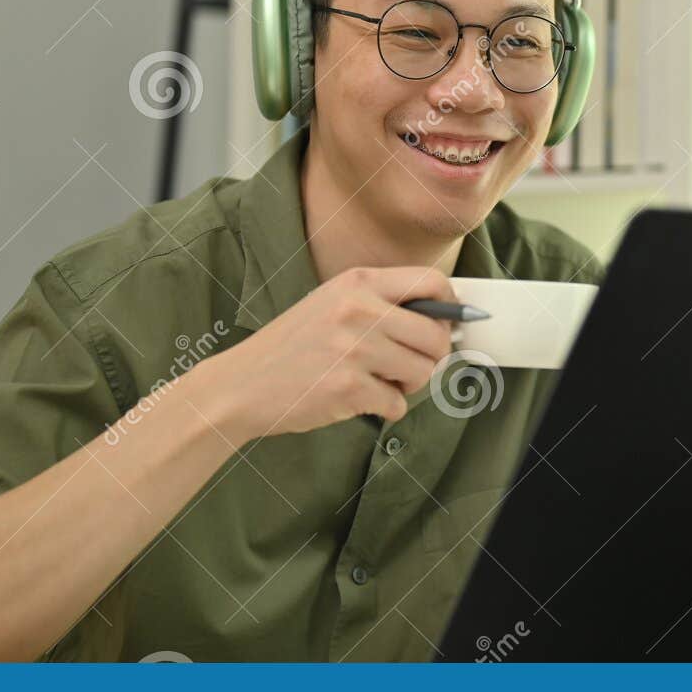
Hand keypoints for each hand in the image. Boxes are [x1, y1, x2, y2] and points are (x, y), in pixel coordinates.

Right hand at [191, 266, 456, 440]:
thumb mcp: (332, 304)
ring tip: (378, 382)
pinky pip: (398, 404)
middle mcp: (359, 310)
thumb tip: (446, 321)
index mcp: (358, 282)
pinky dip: (386, 408)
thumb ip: (382, 304)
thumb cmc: (292, 347)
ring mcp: (354, 348)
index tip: (447, 325)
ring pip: (424, 372)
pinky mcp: (349, 388)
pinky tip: (359, 399)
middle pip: (437, 335)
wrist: (240, 385)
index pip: (432, 282)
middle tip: (408, 366)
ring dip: (408, 385)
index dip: (451, 307)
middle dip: (432, 358)